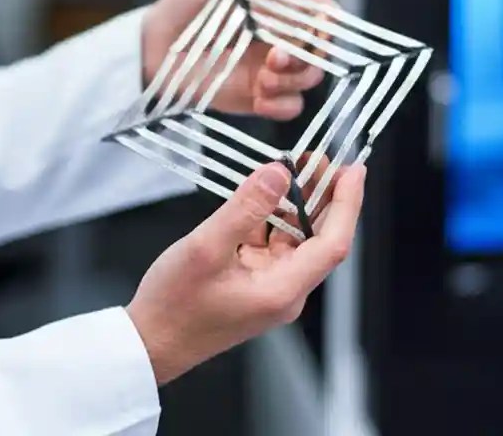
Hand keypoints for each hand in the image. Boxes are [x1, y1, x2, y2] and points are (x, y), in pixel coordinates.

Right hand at [126, 160, 366, 384]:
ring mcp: (270, 288)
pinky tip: (263, 194)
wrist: (149, 344)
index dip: (347, 204)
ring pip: (295, 238)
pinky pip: (273, 244)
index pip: (333, 243)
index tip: (353, 170)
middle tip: (317, 159)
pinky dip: (271, 218)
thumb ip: (244, 208)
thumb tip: (278, 173)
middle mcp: (284, 291)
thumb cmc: (173, 307)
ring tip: (294, 167)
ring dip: (296, 204)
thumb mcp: (205, 248)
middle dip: (323, 196)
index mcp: (282, 290)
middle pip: (319, 238)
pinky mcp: (254, 283)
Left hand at [142, 0, 333, 119]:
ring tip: (262, 81)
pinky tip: (259, 99)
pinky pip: (289, 107)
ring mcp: (272, 70)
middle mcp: (281, 39)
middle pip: (320, 51)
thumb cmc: (182, 7)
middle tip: (274, 58)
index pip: (321, 12)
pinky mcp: (258, 97)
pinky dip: (282, 106)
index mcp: (278, 9)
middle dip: (305, 57)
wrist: (152, 48)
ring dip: (292, 82)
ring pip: (308, 80)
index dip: (327, 20)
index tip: (313, 26)